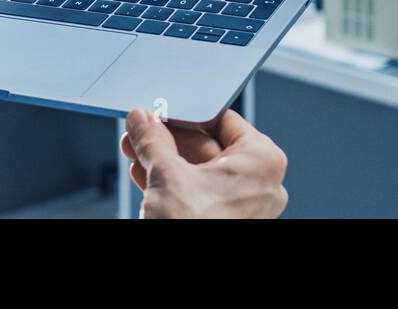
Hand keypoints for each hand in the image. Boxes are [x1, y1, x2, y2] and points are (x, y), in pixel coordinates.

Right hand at [119, 108, 287, 217]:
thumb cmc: (194, 229)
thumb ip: (153, 140)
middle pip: (208, 147)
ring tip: (134, 148)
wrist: (188, 288)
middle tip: (141, 127)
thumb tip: (144, 121)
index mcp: (262, 161)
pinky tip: (143, 174)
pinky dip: (172, 183)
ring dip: (164, 159)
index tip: (162, 109)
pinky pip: (198, 195)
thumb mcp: (166, 174)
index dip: (187, 113)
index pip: (223, 120)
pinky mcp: (224, 224)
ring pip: (199, 172)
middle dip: (169, 138)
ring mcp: (244, 208)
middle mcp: (260, 184)